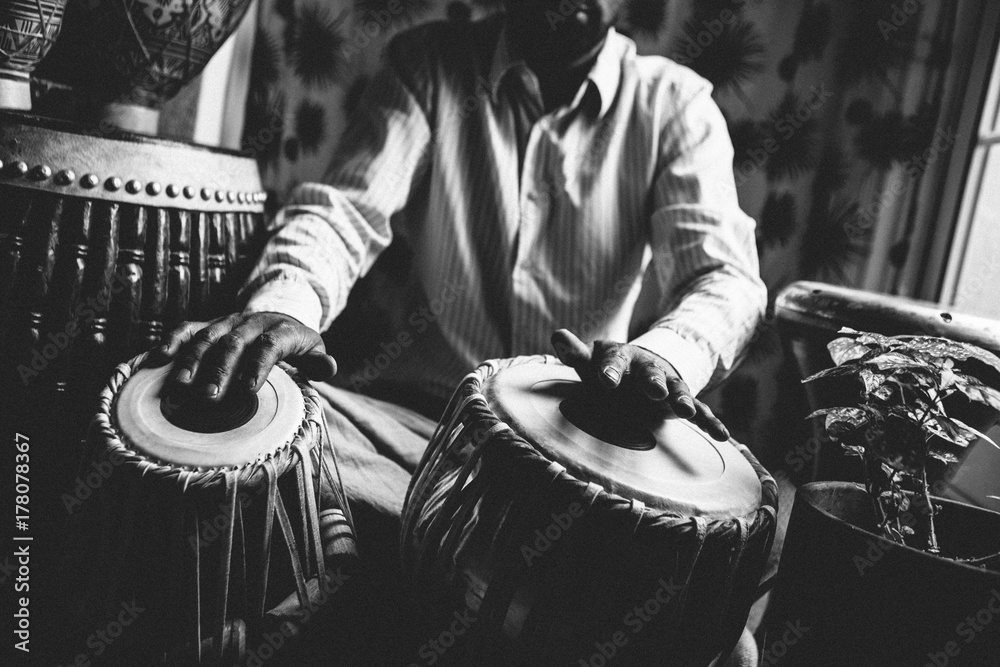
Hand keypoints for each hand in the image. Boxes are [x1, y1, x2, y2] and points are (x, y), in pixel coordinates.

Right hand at [149, 312, 336, 399]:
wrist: (278, 316)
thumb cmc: (295, 344)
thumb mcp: (313, 350)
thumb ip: (318, 362)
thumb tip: (329, 367)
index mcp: (281, 329)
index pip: (270, 345)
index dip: (258, 365)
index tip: (248, 390)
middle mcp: (251, 323)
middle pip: (234, 343)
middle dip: (220, 370)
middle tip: (209, 397)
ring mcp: (228, 322)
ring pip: (208, 337)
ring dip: (193, 360)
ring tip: (181, 386)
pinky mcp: (209, 324)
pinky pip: (188, 328)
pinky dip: (173, 341)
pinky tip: (159, 358)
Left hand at [551, 329, 728, 440]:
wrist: (640, 371)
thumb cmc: (608, 371)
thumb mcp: (592, 363)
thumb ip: (576, 354)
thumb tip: (558, 335)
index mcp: (621, 357)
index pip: (613, 360)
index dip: (609, 370)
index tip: (605, 381)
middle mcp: (647, 369)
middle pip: (651, 373)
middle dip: (653, 382)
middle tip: (655, 391)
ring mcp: (667, 385)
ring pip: (678, 389)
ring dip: (683, 398)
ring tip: (687, 411)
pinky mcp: (680, 402)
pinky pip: (699, 411)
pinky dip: (710, 422)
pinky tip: (721, 435)